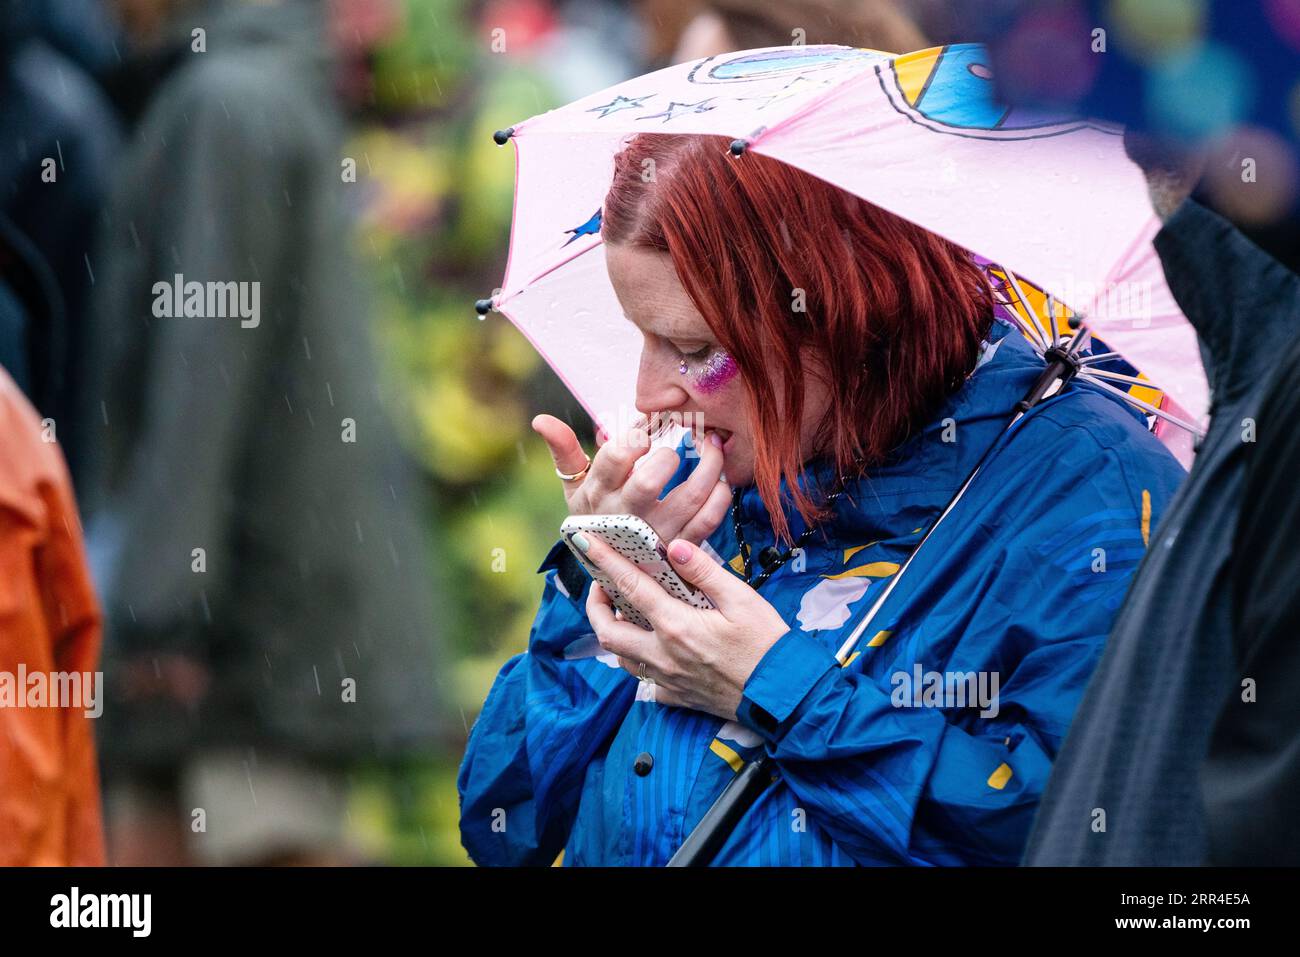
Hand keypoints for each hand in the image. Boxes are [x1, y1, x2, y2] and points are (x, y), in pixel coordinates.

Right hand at [533, 412, 731, 545]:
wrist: (612, 571)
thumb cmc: (596, 516)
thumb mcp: (575, 488)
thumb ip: (564, 451)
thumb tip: (540, 419)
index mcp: (600, 495)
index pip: (614, 458)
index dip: (635, 435)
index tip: (649, 425)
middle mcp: (627, 516)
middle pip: (649, 481)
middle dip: (668, 455)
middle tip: (682, 438)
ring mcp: (657, 534)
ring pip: (690, 497)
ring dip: (708, 466)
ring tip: (712, 444)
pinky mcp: (682, 547)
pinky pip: (709, 519)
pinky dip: (720, 495)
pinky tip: (719, 478)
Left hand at [579, 533, 790, 720]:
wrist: (783, 695)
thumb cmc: (766, 644)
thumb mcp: (741, 599)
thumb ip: (703, 571)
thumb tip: (673, 547)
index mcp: (676, 626)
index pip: (629, 587)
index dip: (603, 561)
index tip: (585, 541)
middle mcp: (663, 655)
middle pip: (608, 631)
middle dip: (596, 606)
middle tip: (603, 585)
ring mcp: (667, 679)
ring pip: (622, 658)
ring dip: (615, 633)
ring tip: (625, 612)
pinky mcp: (676, 696)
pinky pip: (645, 680)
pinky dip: (640, 660)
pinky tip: (653, 646)